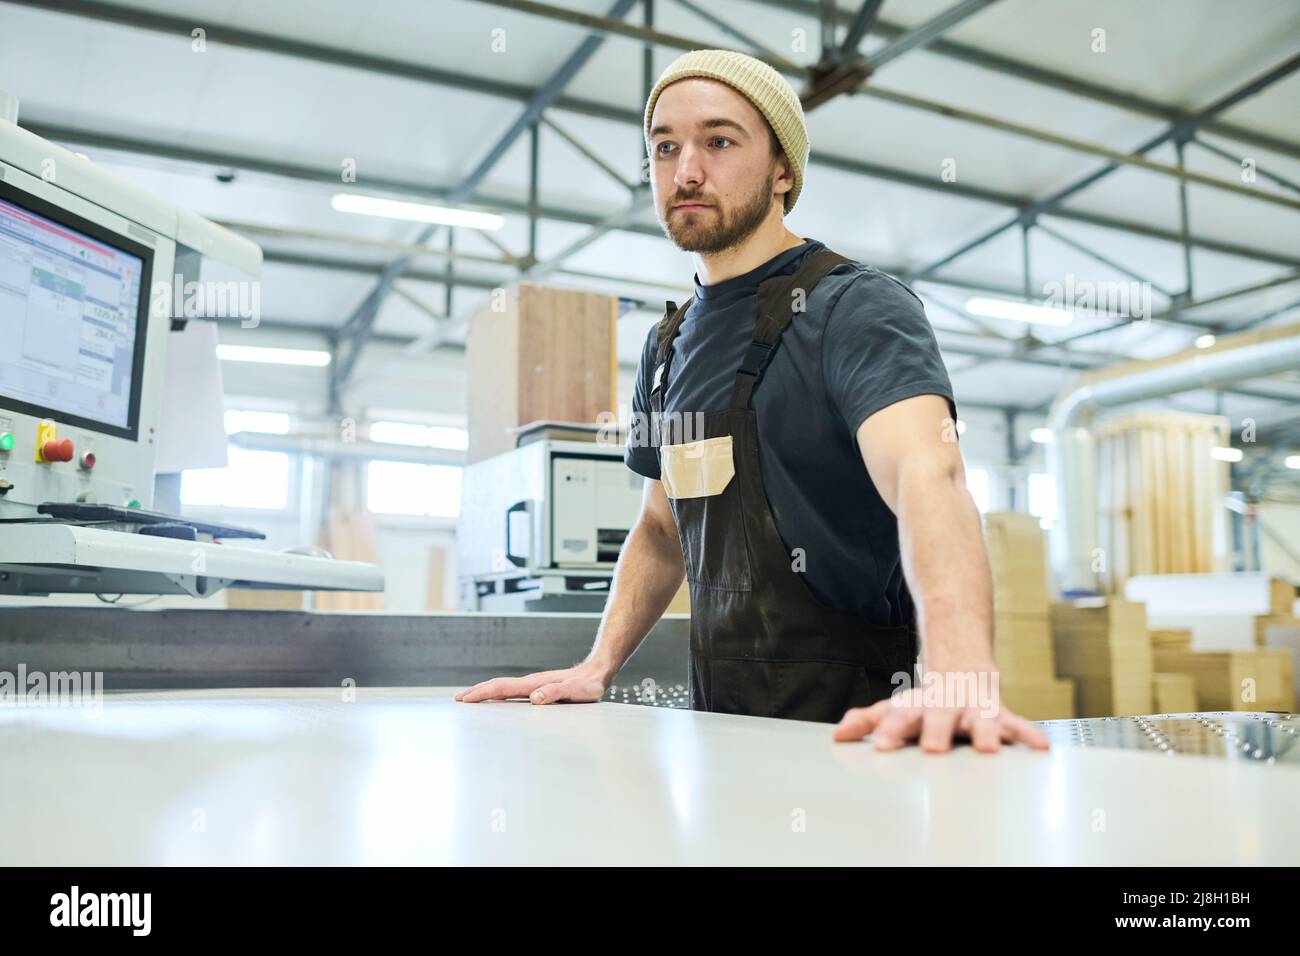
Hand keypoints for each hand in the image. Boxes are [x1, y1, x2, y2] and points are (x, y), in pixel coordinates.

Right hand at [455, 661, 610, 705]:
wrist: (597, 672)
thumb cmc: (588, 684)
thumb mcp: (576, 691)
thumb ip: (556, 693)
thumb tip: (535, 698)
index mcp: (535, 684)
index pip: (504, 688)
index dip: (483, 693)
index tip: (466, 699)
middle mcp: (531, 683)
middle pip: (499, 685)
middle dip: (478, 692)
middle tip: (458, 699)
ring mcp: (534, 684)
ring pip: (504, 687)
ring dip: (485, 692)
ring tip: (470, 698)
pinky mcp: (538, 688)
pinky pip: (513, 691)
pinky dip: (499, 694)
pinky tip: (497, 699)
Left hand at [832, 685, 1050, 752]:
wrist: (962, 666)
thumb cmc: (927, 701)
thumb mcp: (897, 708)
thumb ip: (869, 721)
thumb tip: (839, 735)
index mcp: (918, 707)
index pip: (900, 717)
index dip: (891, 731)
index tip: (883, 747)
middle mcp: (947, 706)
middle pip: (940, 717)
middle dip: (937, 732)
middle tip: (933, 749)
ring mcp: (975, 710)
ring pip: (980, 720)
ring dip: (983, 732)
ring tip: (986, 748)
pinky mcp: (1000, 715)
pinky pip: (1017, 726)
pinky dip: (1029, 735)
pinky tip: (1041, 748)